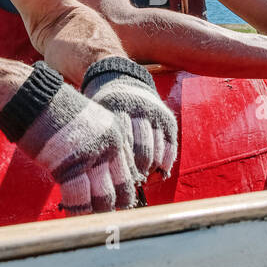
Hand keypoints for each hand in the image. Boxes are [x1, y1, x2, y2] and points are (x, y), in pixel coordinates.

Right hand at [0, 62, 142, 214]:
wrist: (33, 98)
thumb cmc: (56, 113)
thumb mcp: (90, 125)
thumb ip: (101, 148)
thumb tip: (105, 178)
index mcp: (117, 134)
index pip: (132, 172)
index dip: (125, 191)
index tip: (118, 203)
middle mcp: (110, 145)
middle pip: (123, 188)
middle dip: (115, 205)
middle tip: (106, 215)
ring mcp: (91, 156)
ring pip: (104, 197)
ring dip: (97, 212)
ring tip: (91, 220)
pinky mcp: (69, 166)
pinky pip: (79, 197)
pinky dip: (77, 210)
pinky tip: (73, 214)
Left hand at [82, 59, 177, 179]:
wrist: (124, 82)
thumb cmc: (105, 111)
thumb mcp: (97, 117)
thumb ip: (99, 141)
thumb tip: (98, 180)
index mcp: (117, 110)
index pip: (122, 147)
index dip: (120, 169)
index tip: (115, 183)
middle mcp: (138, 111)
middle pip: (141, 152)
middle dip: (136, 173)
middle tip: (129, 185)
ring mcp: (155, 116)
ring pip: (156, 153)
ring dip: (150, 171)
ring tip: (141, 179)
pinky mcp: (168, 120)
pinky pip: (170, 148)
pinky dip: (165, 163)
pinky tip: (157, 171)